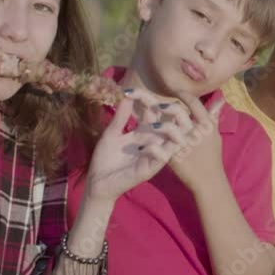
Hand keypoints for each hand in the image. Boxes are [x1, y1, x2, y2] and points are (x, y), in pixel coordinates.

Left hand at [83, 88, 173, 202]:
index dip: (147, 98)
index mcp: (145, 132)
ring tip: (153, 124)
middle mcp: (154, 141)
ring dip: (168, 128)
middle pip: (175, 121)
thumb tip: (126, 94)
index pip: (155, 111)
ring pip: (177, 139)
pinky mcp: (150, 168)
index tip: (131, 92)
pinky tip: (144, 148)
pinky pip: (163, 157)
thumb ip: (121, 116)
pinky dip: (156, 149)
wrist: (97, 182)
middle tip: (155, 104)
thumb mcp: (112, 133)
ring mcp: (155, 155)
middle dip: (172, 109)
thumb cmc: (105, 159)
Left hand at [150, 92, 226, 193]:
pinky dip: (152, 147)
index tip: (176, 91)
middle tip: (157, 105)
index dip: (183, 94)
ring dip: (158, 124)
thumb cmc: (212, 157)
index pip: (194, 103)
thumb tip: (220, 100)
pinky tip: (144, 147)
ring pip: (169, 127)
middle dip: (166, 106)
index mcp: (206, 125)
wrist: (209, 180)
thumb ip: (214, 117)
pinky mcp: (175, 158)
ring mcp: (185, 145)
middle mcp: (195, 132)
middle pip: (178, 111)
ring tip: (152, 125)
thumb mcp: (215, 135)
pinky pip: (161, 149)